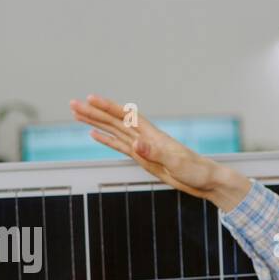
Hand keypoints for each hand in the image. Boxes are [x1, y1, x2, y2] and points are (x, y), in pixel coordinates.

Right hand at [69, 94, 245, 203]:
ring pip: (114, 130)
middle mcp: (145, 137)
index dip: (108, 107)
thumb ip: (156, 153)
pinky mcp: (143, 158)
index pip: (126, 116)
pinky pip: (120, 146)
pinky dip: (106, 140)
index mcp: (152, 135)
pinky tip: (95, 135)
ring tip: (76, 114)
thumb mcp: (176, 163)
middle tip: (72, 103)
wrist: (206, 181)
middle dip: (94, 112)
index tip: (90, 98)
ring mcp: (143, 147)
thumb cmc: (197, 171)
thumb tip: (136, 144)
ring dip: (96, 122)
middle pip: (115, 120)